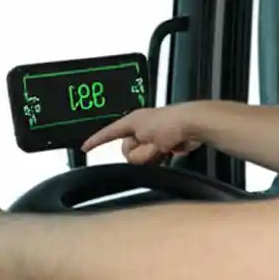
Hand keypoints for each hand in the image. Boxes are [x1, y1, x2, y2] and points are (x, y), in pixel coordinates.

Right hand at [81, 102, 207, 164]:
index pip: (108, 132)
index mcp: (132, 120)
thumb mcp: (142, 138)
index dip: (96, 140)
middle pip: (127, 150)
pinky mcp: (165, 144)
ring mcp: (154, 136)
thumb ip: (132, 150)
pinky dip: (161, 157)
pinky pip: (155, 158)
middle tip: (152, 147)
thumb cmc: (170, 124)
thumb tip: (134, 157)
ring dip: (151, 156)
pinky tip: (169, 151)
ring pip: (142, 157)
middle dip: (138, 153)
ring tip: (163, 148)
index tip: (85, 147)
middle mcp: (141, 127)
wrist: (193, 125)